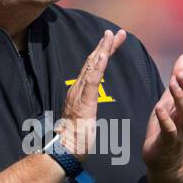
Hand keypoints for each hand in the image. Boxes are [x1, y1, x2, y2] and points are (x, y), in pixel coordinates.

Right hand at [60, 28, 125, 161]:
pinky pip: (92, 80)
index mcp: (79, 92)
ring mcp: (79, 94)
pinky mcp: (84, 101)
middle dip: (105, 46)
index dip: (102, 53)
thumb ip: (86, 107)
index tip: (112, 41)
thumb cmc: (75, 138)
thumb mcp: (84, 118)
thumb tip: (89, 104)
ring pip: (92, 67)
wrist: (65, 150)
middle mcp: (77, 89)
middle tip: (117, 32)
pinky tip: (104, 54)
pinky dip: (98, 66)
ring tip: (111, 36)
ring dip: (103, 50)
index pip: (92, 68)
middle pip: (93, 62)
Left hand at [143, 53, 182, 174]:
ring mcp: (179, 132)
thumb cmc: (168, 127)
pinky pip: (169, 131)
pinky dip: (165, 120)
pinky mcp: (167, 143)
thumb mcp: (170, 100)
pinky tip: (159, 108)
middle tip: (181, 73)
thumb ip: (177, 79)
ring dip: (179, 99)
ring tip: (172, 84)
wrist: (165, 161)